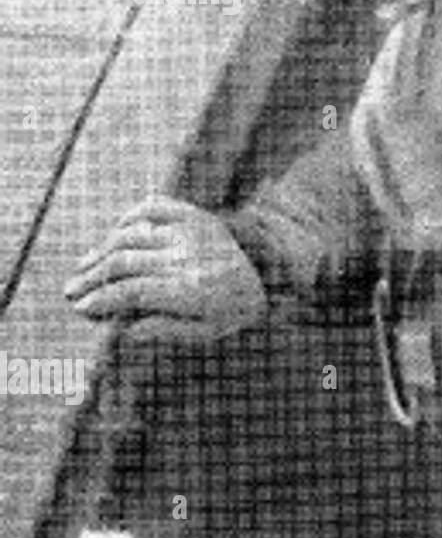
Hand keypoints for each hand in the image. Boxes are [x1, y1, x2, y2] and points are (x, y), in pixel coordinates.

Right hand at [64, 196, 266, 342]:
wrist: (275, 268)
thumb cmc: (238, 307)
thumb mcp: (208, 331)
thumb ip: (165, 330)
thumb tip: (122, 331)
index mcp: (192, 289)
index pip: (131, 292)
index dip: (100, 300)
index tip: (80, 309)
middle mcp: (188, 255)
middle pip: (123, 262)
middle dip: (92, 278)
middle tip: (71, 290)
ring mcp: (191, 230)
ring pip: (131, 234)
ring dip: (101, 250)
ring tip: (83, 267)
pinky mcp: (195, 213)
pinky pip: (153, 206)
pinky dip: (129, 218)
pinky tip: (115, 234)